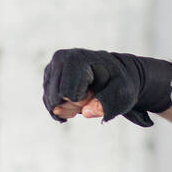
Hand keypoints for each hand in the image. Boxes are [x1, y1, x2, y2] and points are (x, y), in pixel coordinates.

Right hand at [41, 49, 171, 126]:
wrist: (115, 74)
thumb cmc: (119, 83)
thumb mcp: (123, 95)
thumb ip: (108, 104)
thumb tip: (86, 112)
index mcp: (76, 59)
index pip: (68, 95)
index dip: (83, 100)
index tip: (96, 90)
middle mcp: (60, 59)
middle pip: (56, 99)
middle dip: (74, 105)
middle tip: (90, 94)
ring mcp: (51, 67)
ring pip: (51, 103)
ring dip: (69, 107)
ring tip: (84, 95)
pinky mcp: (48, 77)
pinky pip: (49, 104)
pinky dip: (63, 108)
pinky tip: (76, 101)